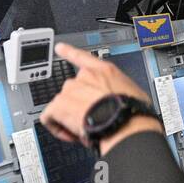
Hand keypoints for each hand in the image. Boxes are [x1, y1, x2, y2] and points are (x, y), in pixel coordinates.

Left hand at [39, 43, 161, 154]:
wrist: (125, 125)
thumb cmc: (134, 113)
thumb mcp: (134, 94)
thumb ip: (120, 92)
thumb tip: (121, 101)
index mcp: (105, 71)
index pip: (83, 57)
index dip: (69, 52)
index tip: (59, 48)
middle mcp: (86, 76)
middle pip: (73, 90)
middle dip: (78, 106)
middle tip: (89, 120)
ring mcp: (71, 89)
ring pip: (62, 105)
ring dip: (69, 117)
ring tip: (85, 130)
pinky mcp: (60, 104)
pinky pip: (49, 117)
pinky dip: (57, 128)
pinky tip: (71, 134)